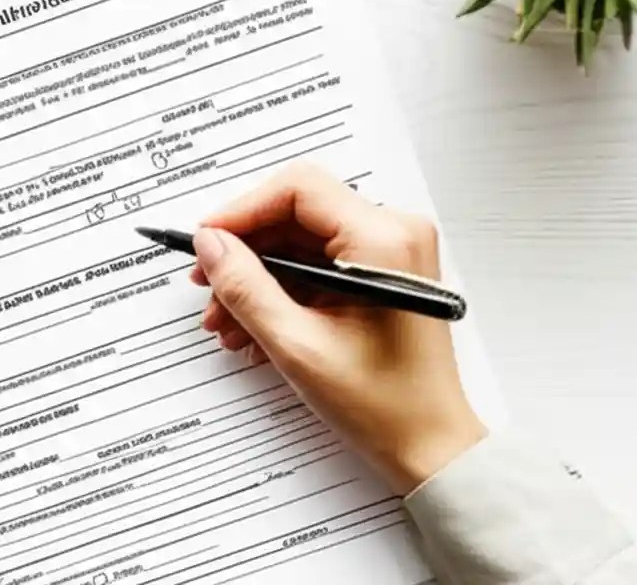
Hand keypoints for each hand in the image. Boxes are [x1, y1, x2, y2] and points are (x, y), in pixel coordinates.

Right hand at [191, 163, 484, 494]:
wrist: (429, 446)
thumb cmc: (385, 404)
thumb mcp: (297, 344)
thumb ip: (245, 287)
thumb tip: (210, 245)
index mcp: (383, 240)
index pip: (297, 190)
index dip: (242, 211)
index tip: (206, 240)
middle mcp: (393, 234)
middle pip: (295, 214)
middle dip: (245, 253)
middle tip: (208, 286)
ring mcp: (389, 254)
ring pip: (300, 242)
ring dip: (257, 278)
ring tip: (228, 321)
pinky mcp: (381, 275)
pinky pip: (317, 264)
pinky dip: (282, 291)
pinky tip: (255, 326)